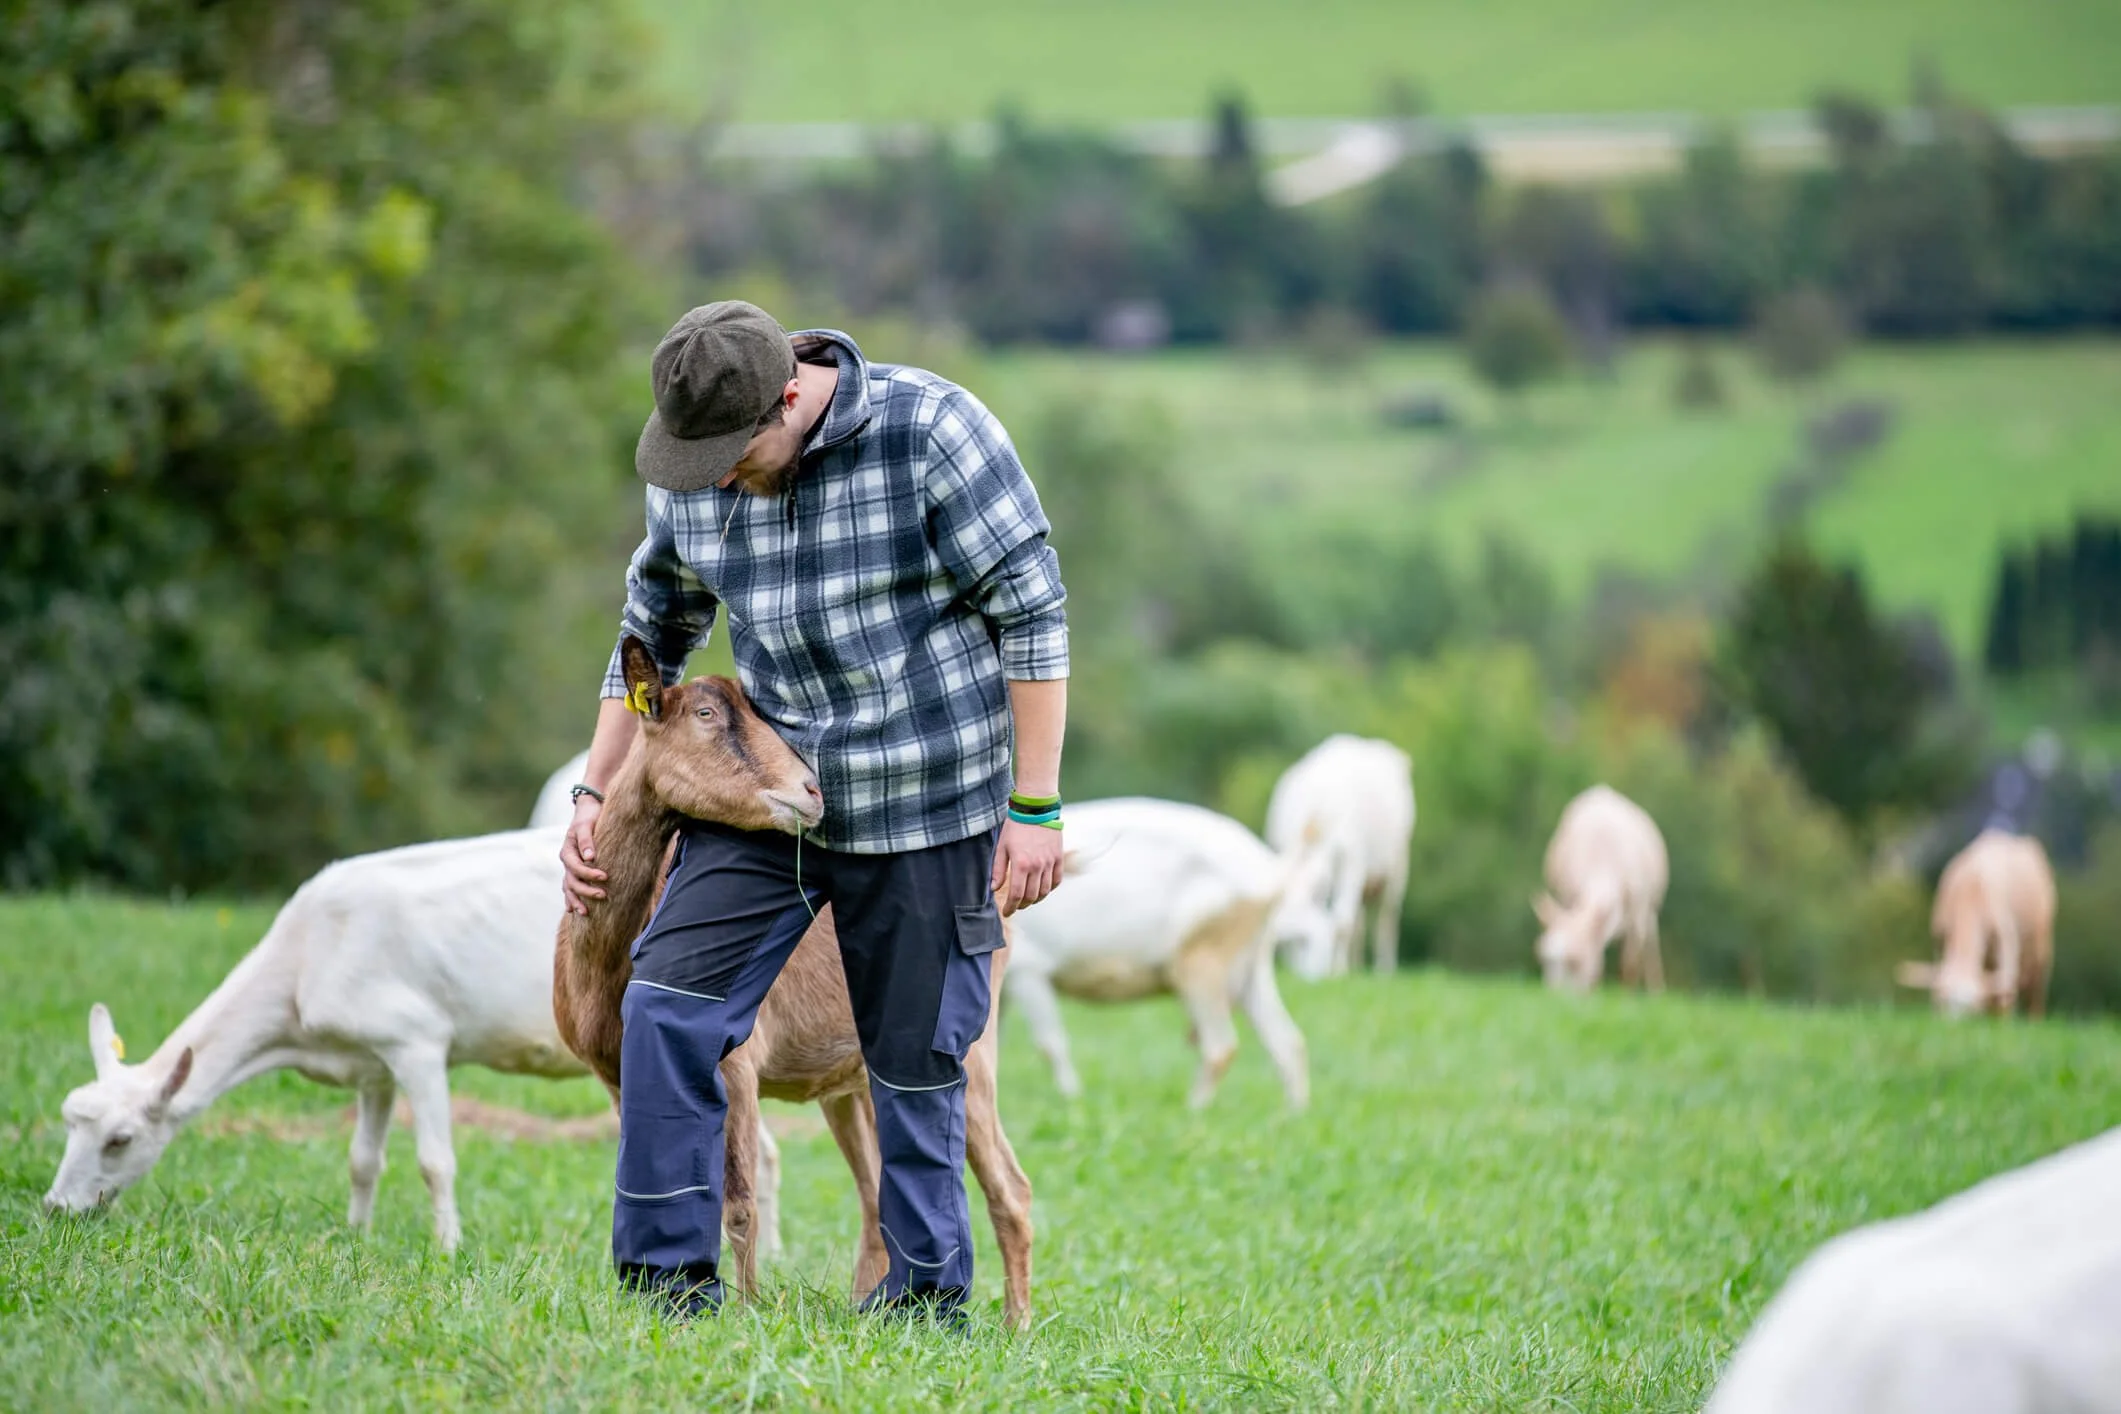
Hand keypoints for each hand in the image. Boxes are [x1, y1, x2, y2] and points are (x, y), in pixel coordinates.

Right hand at [561, 798, 606, 915]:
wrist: (589, 810)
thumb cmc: (589, 817)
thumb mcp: (586, 824)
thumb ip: (586, 840)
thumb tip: (590, 858)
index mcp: (567, 851)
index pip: (576, 867)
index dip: (589, 874)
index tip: (605, 877)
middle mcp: (567, 861)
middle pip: (572, 881)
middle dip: (586, 891)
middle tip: (604, 896)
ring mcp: (570, 867)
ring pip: (569, 887)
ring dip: (576, 900)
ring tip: (585, 912)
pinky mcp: (576, 870)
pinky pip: (570, 887)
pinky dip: (570, 898)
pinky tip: (573, 910)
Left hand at [992, 819, 1063, 916]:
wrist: (1036, 808)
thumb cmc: (1016, 826)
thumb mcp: (1002, 846)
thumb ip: (998, 869)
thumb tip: (994, 888)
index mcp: (1021, 864)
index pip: (1017, 895)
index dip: (1011, 907)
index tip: (1007, 912)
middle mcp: (1037, 866)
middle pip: (1032, 896)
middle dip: (1022, 905)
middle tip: (1016, 906)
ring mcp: (1050, 862)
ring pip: (1045, 891)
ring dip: (1035, 899)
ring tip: (1028, 900)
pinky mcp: (1058, 857)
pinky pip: (1056, 880)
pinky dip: (1049, 888)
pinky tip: (1042, 889)